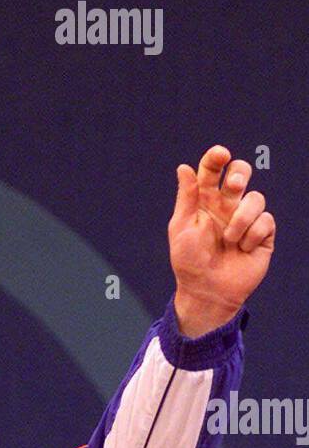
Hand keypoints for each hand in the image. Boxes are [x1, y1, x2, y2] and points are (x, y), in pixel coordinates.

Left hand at [168, 145, 274, 336]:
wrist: (207, 292)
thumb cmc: (189, 262)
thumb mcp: (181, 229)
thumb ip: (186, 198)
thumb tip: (184, 167)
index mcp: (205, 200)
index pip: (212, 170)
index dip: (217, 158)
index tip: (220, 155)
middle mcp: (227, 205)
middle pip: (241, 172)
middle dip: (240, 173)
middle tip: (233, 187)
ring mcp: (246, 219)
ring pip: (256, 198)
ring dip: (242, 218)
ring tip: (230, 239)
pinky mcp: (263, 234)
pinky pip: (266, 220)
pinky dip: (253, 235)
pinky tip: (243, 249)